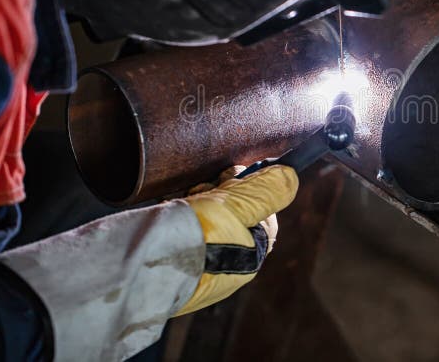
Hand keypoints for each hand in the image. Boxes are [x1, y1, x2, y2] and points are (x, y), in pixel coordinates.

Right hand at [175, 164, 297, 314]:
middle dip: (218, 192)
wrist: (148, 263)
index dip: (247, 187)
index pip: (259, 210)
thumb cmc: (201, 237)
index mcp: (251, 254)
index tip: (232, 176)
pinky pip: (180, 224)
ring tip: (186, 200)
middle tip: (206, 190)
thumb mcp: (241, 206)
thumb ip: (267, 191)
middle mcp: (227, 262)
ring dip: (196, 198)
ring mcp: (198, 261)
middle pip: (231, 210)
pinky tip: (170, 207)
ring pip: (204, 214)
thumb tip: (290, 177)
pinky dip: (176, 210)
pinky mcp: (171, 256)